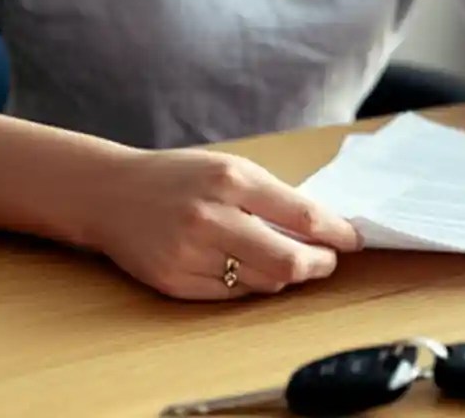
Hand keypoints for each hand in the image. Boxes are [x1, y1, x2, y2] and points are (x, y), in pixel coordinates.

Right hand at [82, 149, 362, 299]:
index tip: (354, 239)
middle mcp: (211, 218)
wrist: (110, 194)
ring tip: (290, 260)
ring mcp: (190, 254)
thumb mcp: (230, 169)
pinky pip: (233, 295)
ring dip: (287, 276)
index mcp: (232, 180)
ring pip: (264, 282)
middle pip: (289, 262)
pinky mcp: (175, 282)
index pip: (305, 217)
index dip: (338, 234)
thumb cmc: (179, 177)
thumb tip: (325, 227)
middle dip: (319, 264)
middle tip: (327, 260)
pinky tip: (252, 268)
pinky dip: (252, 284)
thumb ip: (274, 197)